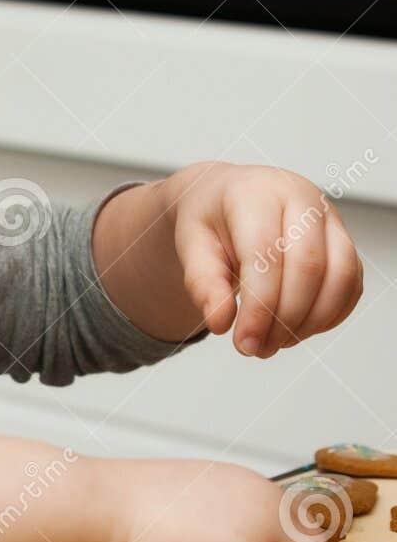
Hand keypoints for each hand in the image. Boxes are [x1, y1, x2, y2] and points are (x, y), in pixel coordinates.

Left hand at [168, 162, 362, 358]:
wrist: (229, 196)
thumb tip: (221, 322)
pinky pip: (351, 285)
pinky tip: (297, 329)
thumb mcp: (190, 244)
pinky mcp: (344, 241)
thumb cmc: (211, 218)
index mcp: (257, 193)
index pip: (266, 254)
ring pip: (341, 277)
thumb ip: (202, 283)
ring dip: (311, 322)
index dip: (259, 307)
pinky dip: (329, 316)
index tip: (244, 343)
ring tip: (275, 342)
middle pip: (309, 267)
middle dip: (285, 319)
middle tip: (257, 348)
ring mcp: (330, 219)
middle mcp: (302, 198)